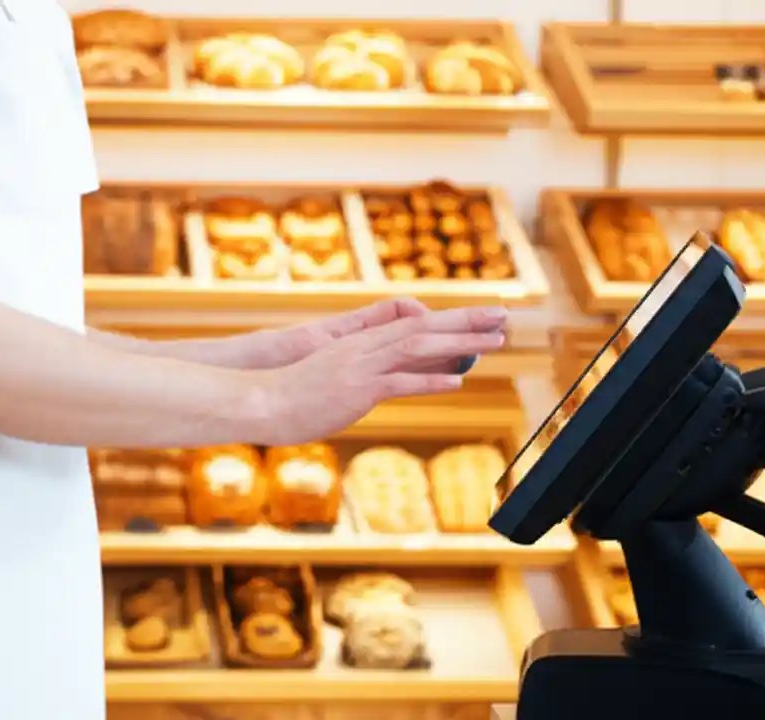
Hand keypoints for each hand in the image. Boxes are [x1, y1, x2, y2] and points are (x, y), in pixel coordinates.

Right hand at [251, 306, 506, 445]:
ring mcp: (360, 366)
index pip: (414, 324)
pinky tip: (457, 381)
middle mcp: (364, 348)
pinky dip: (430, 380)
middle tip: (504, 317)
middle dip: (467, 322)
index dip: (451, 320)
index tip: (480, 319)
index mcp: (360, 342)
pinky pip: (399, 381)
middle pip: (424, 327)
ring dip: (461, 344)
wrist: (260, 401)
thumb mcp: (335, 378)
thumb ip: (365, 375)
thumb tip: (394, 381)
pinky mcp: (356, 389)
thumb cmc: (293, 395)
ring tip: (496, 342)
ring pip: (419, 347)